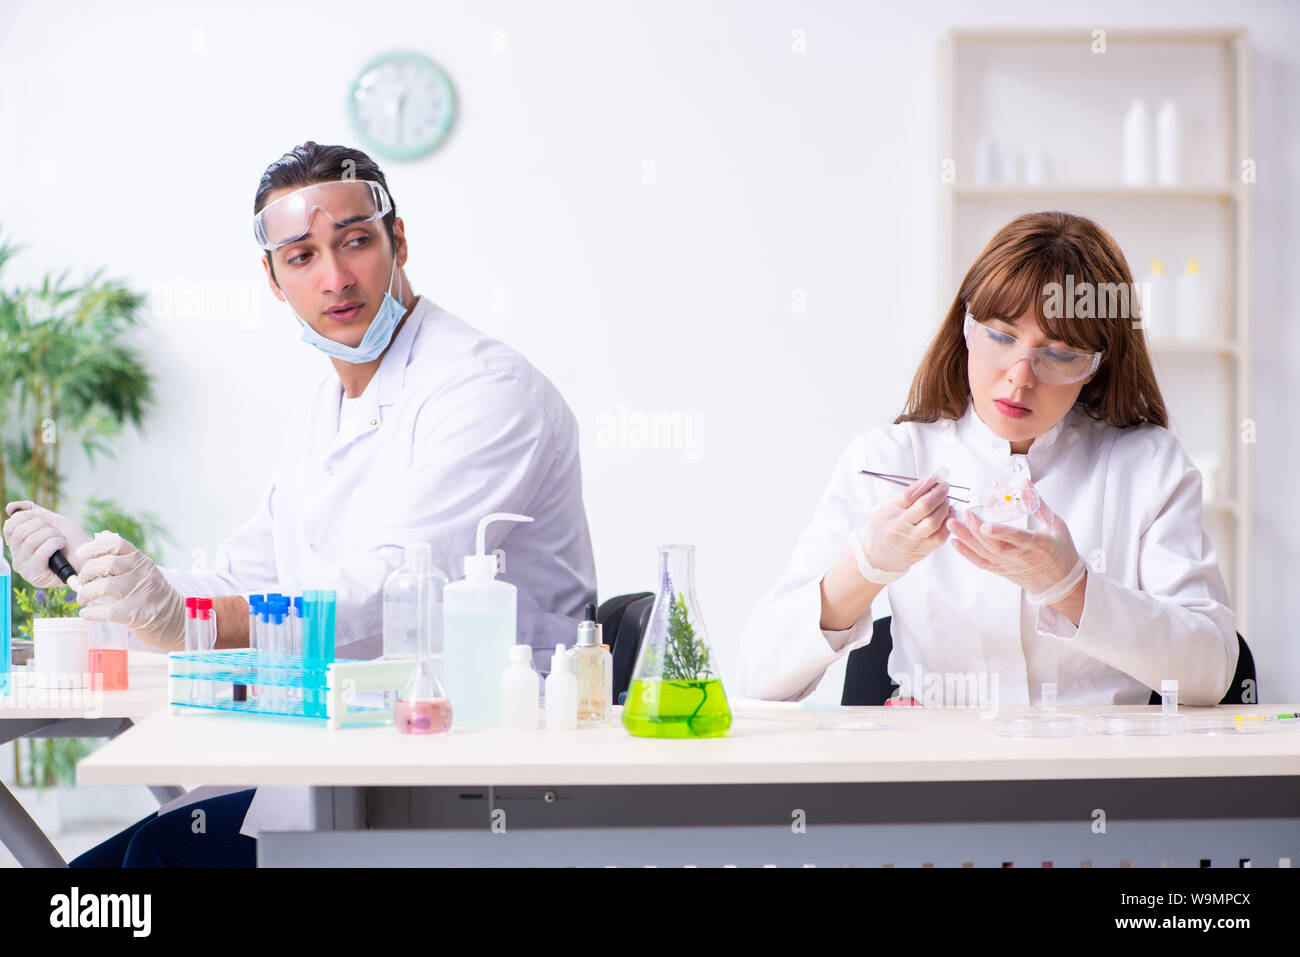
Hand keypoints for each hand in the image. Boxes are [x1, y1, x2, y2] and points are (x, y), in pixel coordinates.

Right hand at [2, 501, 92, 587]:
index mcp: (17, 545)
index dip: (28, 518)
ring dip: (51, 535)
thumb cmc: (71, 540)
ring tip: (61, 540)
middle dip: (44, 526)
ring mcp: (24, 568)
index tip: (45, 522)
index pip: (10, 526)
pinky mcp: (34, 576)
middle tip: (57, 532)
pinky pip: (39, 553)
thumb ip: (31, 511)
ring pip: (30, 541)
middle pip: (20, 532)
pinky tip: (61, 545)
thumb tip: (10, 507)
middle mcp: (17, 557)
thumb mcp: (51, 521)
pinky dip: (54, 544)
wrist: (89, 556)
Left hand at [74, 533, 186, 649]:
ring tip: (83, 599)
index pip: (117, 544)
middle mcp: (142, 573)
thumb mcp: (142, 570)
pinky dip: (90, 612)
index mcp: (142, 560)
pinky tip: (87, 613)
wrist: (173, 618)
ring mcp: (140, 593)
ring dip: (85, 593)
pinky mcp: (136, 613)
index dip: (95, 546)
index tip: (81, 553)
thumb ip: (121, 555)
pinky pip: (105, 611)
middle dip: (86, 573)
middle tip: (82, 583)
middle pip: (107, 564)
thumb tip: (100, 535)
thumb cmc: (150, 593)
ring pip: (104, 586)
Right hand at [853, 472, 952, 578]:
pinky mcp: (922, 550)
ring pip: (934, 521)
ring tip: (945, 499)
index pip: (908, 495)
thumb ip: (901, 496)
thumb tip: (928, 482)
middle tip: (943, 486)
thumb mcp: (882, 509)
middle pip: (924, 507)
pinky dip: (948, 522)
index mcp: (885, 514)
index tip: (934, 477)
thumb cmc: (881, 528)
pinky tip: (948, 514)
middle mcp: (897, 527)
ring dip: (944, 506)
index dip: (925, 484)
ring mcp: (910, 540)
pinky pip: (940, 535)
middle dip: (938, 493)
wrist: (875, 556)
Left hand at [946, 479, 1085, 602]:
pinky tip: (955, 542)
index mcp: (1038, 544)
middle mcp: (1021, 557)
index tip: (984, 525)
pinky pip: (982, 563)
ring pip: (985, 554)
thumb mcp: (1055, 525)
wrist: (1062, 583)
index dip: (1000, 533)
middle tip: (963, 514)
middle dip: (976, 530)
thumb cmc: (1061, 551)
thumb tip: (1024, 482)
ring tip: (952, 524)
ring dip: (966, 539)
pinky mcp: (1002, 571)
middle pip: (994, 545)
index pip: (1017, 538)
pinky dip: (967, 554)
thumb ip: (1037, 504)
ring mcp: (1009, 566)